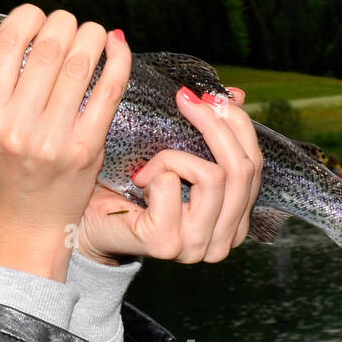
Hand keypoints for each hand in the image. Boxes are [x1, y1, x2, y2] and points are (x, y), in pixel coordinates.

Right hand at [0, 5, 130, 281]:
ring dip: (92, 36)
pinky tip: (116, 47)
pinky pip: (108, 90)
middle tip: (70, 24)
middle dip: (64, 23)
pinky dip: (118, 60)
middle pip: (48, 47)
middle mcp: (16, 126)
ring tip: (94, 34)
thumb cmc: (6, 174)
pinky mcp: (86, 149)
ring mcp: (53, 139)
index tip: (37, 16)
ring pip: (81, 62)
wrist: (25, 227)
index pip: (6, 45)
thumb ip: (1, 88)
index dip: (27, 17)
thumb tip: (30, 34)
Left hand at [75, 85, 263, 264]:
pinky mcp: (166, 242)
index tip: (210, 96)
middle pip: (241, 169)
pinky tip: (138, 181)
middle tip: (184, 99)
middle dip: (213, 124)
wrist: (86, 222)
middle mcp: (224, 240)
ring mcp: (196, 246)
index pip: (255, 165)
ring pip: (213, 176)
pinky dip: (154, 170)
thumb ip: (211, 133)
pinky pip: (172, 183)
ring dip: (175, 155)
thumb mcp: (179, 155)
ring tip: (149, 163)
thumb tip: (236, 95)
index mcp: (235, 221)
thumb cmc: (131, 188)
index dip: (238, 124)